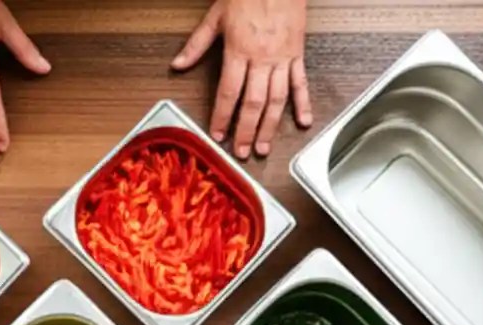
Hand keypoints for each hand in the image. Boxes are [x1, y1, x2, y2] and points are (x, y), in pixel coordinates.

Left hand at [172, 0, 311, 158]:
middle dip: (246, 131)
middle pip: (253, 103)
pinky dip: (303, 103)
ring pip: (276, 99)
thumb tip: (179, 63)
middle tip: (242, 151)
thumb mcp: (216, 16)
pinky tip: (303, 121)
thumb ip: (197, 44)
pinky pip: (300, 82)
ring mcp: (282, 58)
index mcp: (239, 50)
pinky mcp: (297, 53)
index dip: (222, 116)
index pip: (228, 93)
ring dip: (270, 126)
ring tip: (264, 146)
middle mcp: (262, 58)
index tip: (217, 134)